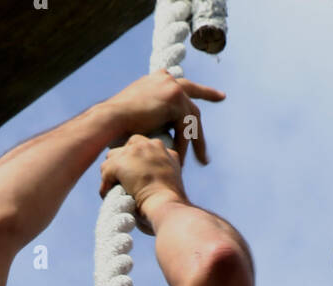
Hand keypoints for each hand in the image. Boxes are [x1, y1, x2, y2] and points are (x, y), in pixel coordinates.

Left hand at [99, 136, 186, 220]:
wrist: (167, 207)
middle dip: (123, 163)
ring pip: (112, 157)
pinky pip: (105, 172)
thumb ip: (161, 171)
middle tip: (123, 182)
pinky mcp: (119, 163)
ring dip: (112, 173)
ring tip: (114, 190)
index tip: (136, 176)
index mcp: (161, 148)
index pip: (141, 147)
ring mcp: (133, 152)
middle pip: (126, 148)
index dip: (136, 162)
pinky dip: (105, 186)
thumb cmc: (171, 203)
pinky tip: (109, 197)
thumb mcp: (170, 179)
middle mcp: (147, 145)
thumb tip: (148, 178)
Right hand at [102, 70, 224, 166]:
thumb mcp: (138, 115)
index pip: (182, 85)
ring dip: (196, 141)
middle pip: (192, 99)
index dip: (199, 89)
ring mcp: (172, 87)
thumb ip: (152, 116)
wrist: (110, 119)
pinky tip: (181, 159)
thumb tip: (158, 132)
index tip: (217, 92)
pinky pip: (186, 126)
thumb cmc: (118, 124)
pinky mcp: (175, 99)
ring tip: (202, 160)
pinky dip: (184, 144)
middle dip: (209, 98)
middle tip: (222, 98)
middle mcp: (166, 79)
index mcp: (157, 80)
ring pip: (192, 117)